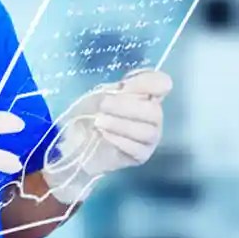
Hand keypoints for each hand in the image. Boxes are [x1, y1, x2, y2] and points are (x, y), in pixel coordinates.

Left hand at [43, 70, 172, 204]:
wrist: (77, 141)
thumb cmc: (90, 114)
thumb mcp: (100, 94)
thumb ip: (118, 89)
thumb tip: (129, 87)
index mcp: (146, 94)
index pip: (161, 83)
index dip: (147, 82)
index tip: (125, 85)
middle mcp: (153, 115)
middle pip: (154, 111)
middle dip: (125, 107)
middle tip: (103, 106)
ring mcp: (151, 136)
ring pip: (148, 132)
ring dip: (120, 125)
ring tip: (99, 122)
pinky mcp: (143, 155)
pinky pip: (138, 149)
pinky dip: (119, 140)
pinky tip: (104, 135)